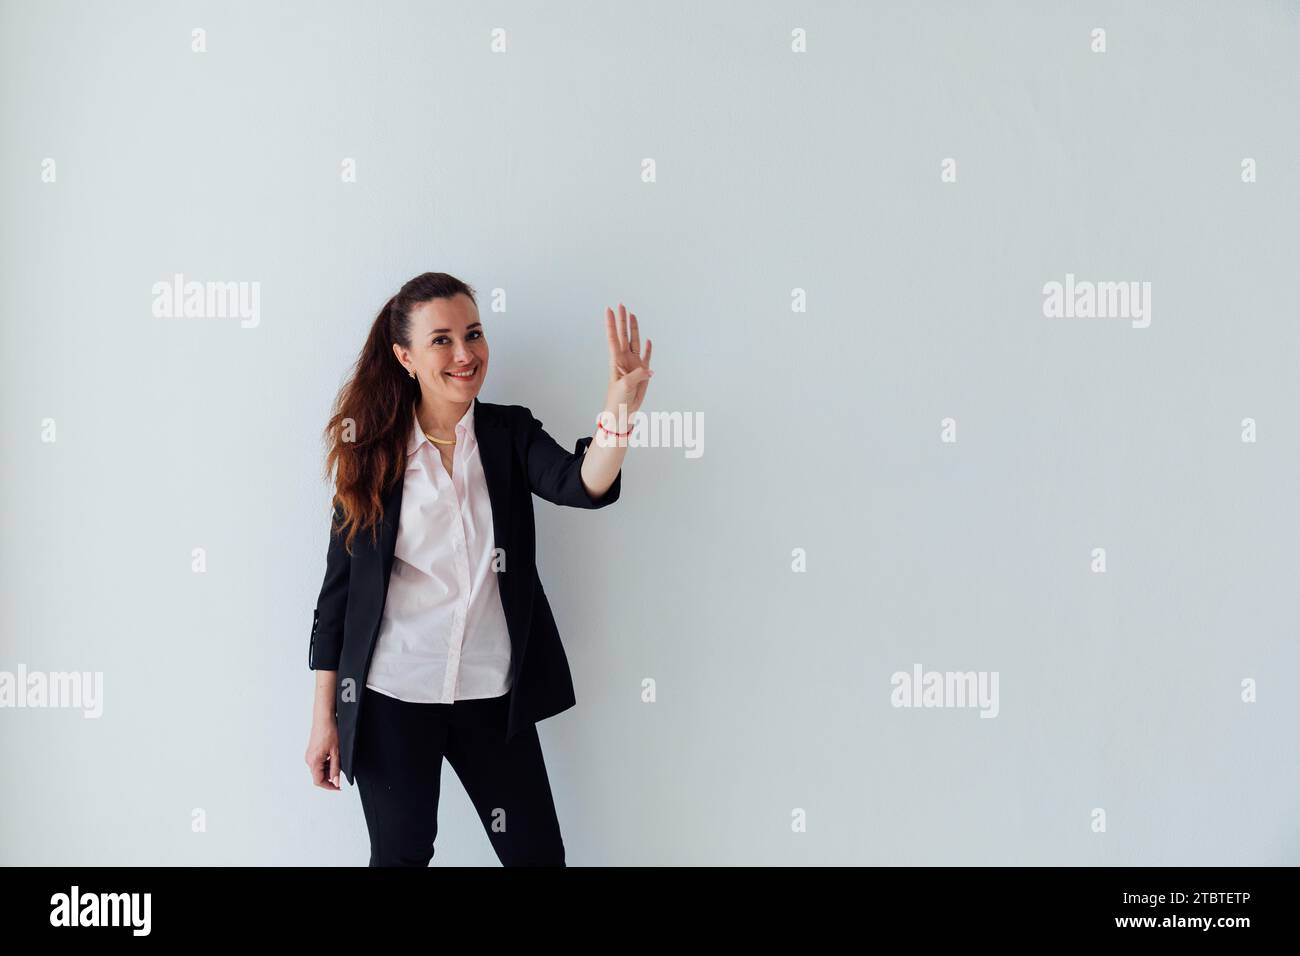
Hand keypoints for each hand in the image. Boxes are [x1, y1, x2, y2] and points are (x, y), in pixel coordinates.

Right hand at [305, 715, 340, 789]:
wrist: (324, 718)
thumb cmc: (329, 732)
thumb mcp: (336, 753)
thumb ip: (336, 769)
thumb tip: (336, 782)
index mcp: (313, 762)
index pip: (319, 781)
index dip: (329, 786)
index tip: (338, 787)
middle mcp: (309, 760)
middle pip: (318, 776)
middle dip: (330, 778)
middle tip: (341, 774)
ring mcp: (309, 755)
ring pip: (319, 769)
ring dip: (328, 770)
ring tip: (338, 761)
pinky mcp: (312, 751)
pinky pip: (318, 762)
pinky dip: (326, 763)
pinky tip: (333, 756)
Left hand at [603, 302, 652, 419]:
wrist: (623, 412)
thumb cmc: (618, 399)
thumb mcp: (626, 385)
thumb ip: (638, 374)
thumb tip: (649, 370)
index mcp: (616, 360)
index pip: (613, 337)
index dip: (611, 323)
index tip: (609, 310)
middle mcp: (624, 359)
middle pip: (623, 335)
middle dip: (622, 320)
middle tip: (621, 305)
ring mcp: (634, 365)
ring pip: (634, 341)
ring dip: (633, 329)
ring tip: (632, 315)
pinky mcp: (643, 372)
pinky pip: (646, 357)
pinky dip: (647, 348)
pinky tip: (647, 340)